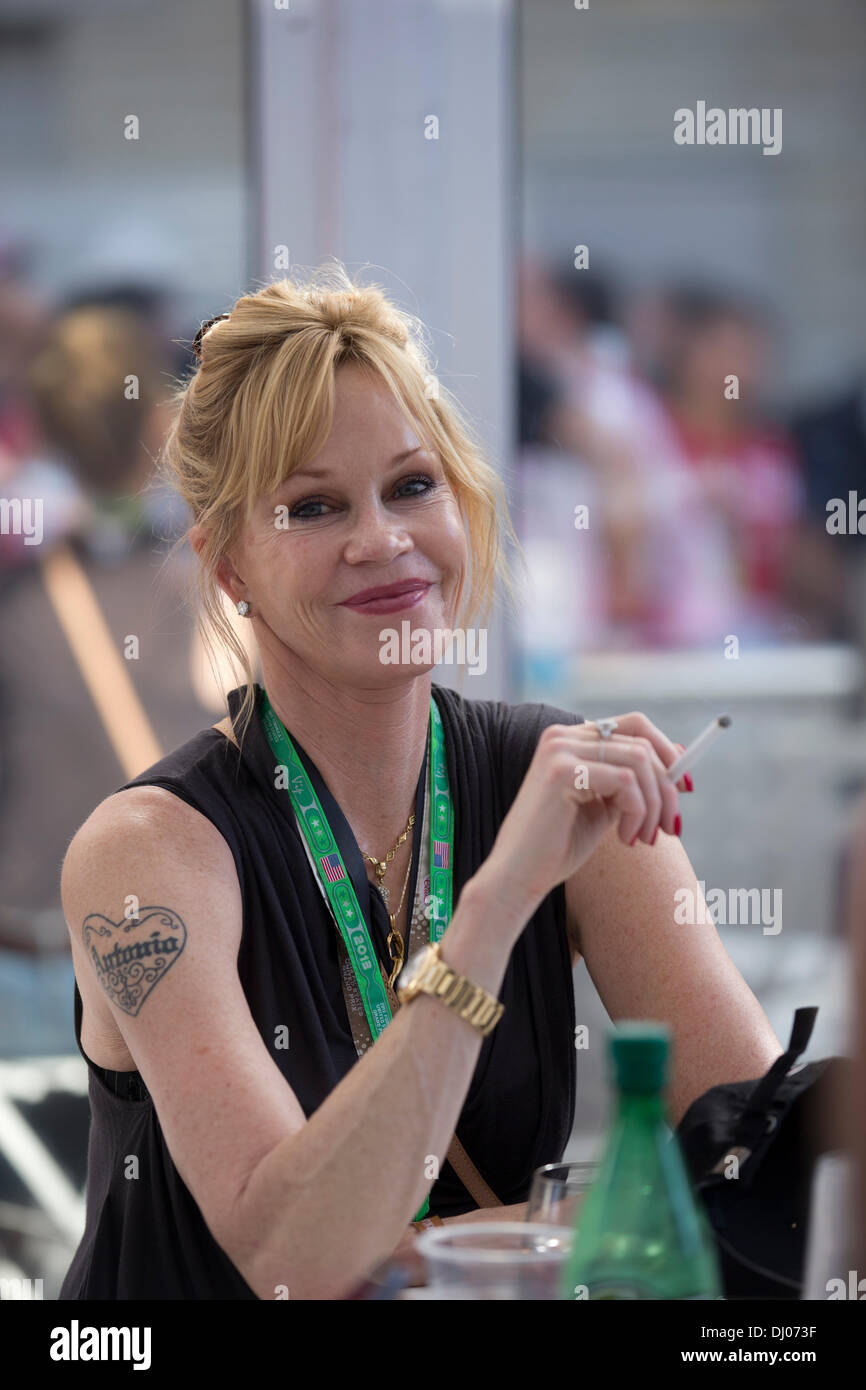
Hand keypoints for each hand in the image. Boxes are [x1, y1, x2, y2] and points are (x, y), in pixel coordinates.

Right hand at [483, 711, 690, 910]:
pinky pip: (625, 781)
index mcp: (571, 740)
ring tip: (641, 837)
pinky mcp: (561, 770)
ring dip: (653, 805)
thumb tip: (680, 764)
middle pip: (642, 742)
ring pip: (639, 760)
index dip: (667, 751)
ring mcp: (559, 749)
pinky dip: (637, 812)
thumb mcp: (605, 807)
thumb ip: (632, 783)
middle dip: (667, 787)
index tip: (686, 787)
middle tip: (670, 827)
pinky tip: (624, 837)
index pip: (634, 725)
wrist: (520, 877)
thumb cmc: (559, 847)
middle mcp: (563, 736)